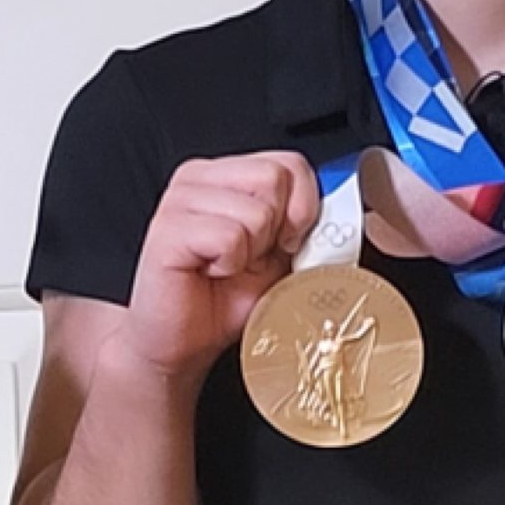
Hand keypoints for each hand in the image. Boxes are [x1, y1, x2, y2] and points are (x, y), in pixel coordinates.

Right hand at [121, 153, 321, 382]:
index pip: (289, 163)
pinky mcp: (167, 228)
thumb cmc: (225, 298)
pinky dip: (229, 264)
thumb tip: (337, 210)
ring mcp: (179, 199)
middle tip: (249, 257)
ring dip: (250, 253)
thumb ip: (303, 225)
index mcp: (227, 174)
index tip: (285, 241)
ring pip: (256, 211)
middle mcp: (199, 177)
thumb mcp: (280, 255)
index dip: (302, 208)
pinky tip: (209, 272)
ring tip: (225, 267)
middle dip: (275, 230)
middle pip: (274, 178)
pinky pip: (229, 237)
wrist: (182, 342)